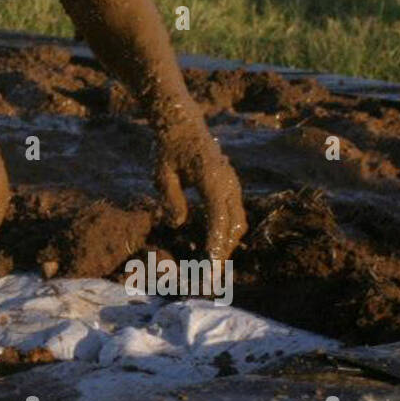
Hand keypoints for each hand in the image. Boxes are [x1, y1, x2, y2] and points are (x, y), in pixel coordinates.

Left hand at [153, 114, 247, 261]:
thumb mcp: (161, 172)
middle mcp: (228, 182)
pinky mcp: (231, 186)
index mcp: (211, 178)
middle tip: (209, 276)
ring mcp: (232, 183)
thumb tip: (178, 224)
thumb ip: (170, 198)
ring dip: (227, 244)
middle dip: (224, 251)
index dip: (216, 243)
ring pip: (238, 221)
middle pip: (234, 224)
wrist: (183, 124)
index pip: (218, 217)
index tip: (210, 265)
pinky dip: (227, 232)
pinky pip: (234, 214)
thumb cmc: (168, 148)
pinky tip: (214, 247)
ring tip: (212, 266)